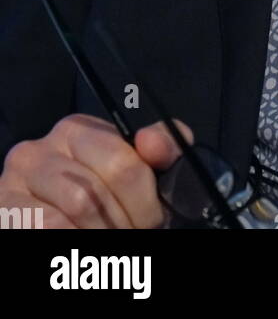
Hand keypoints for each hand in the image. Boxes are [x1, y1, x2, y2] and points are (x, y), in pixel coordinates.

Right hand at [0, 113, 192, 228]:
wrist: (54, 223)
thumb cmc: (101, 199)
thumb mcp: (132, 169)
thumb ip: (160, 150)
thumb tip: (153, 143)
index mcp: (75, 130)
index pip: (121, 162)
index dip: (144, 200)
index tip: (154, 219)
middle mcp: (38, 150)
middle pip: (93, 194)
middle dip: (122, 224)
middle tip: (135, 236)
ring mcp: (13, 182)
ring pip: (69, 215)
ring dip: (99, 237)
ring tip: (112, 246)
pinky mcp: (3, 210)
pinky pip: (44, 230)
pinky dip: (72, 245)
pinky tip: (81, 247)